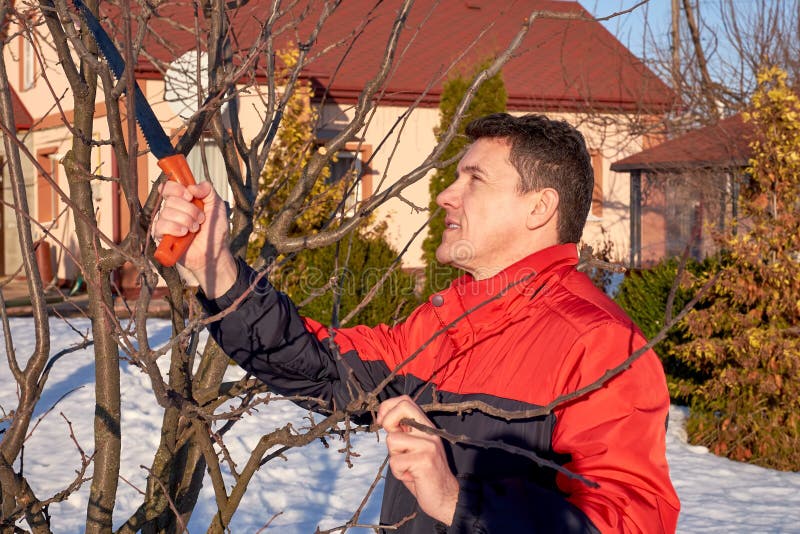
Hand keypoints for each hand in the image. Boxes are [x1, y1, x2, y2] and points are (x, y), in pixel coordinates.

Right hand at [153, 180, 236, 297]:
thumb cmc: (215, 230)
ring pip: (166, 212)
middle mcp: (171, 210)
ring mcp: (165, 223)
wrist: (215, 252)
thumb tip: (192, 186)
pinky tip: (185, 234)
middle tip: (200, 219)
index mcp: (182, 201)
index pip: (168, 187)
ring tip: (195, 229)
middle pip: (170, 200)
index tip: (190, 196)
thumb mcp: (217, 205)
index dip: (176, 189)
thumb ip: (207, 190)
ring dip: (186, 220)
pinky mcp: (161, 237)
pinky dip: (175, 228)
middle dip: (190, 210)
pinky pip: (161, 226)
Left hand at [377, 396, 458, 525]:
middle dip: (388, 422)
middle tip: (394, 443)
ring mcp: (428, 445)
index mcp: (426, 427)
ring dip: (394, 458)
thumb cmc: (424, 474)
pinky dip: (398, 473)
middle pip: (402, 407)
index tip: (383, 422)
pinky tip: (412, 476)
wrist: (446, 498)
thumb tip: (383, 419)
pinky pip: (395, 462)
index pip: (405, 401)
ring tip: (408, 467)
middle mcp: (429, 432)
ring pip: (392, 440)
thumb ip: (404, 433)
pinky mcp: (424, 460)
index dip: (388, 407)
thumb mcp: (415, 448)